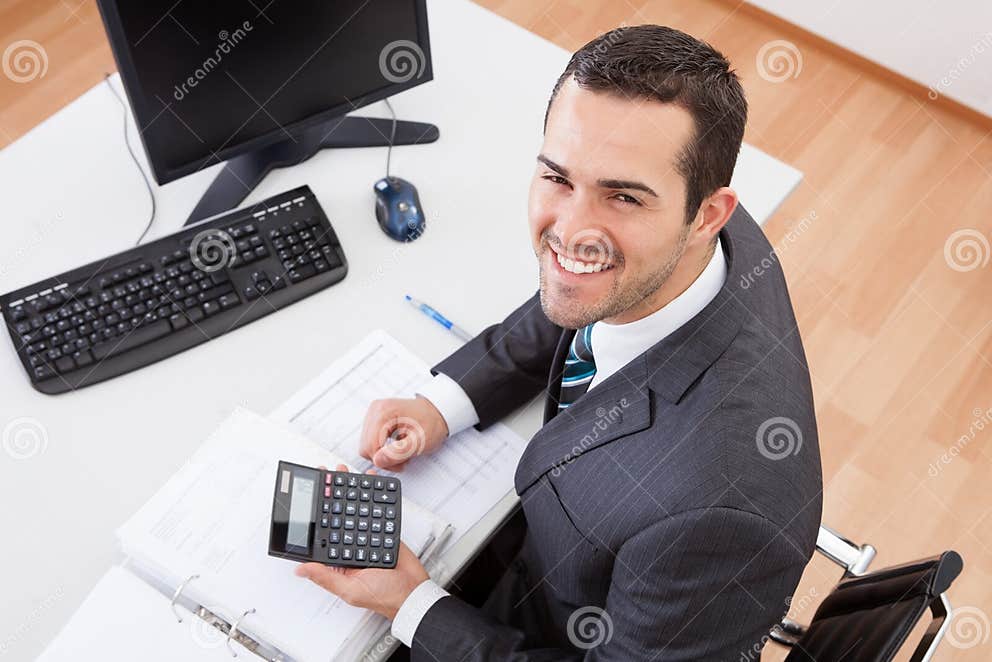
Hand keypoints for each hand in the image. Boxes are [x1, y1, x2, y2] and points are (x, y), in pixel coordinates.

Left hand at [295, 464, 429, 619]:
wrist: (413, 592)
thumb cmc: (383, 596)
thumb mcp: (350, 590)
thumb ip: (326, 577)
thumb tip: (301, 568)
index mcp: (338, 561)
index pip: (323, 532)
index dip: (316, 513)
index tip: (312, 495)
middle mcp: (350, 546)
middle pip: (338, 515)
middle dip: (333, 494)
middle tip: (329, 475)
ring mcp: (367, 536)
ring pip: (356, 509)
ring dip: (351, 490)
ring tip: (345, 473)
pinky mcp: (384, 531)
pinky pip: (376, 510)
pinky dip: (374, 496)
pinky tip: (370, 483)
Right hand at [359, 396, 447, 470]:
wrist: (437, 412)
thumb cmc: (432, 423)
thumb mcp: (420, 441)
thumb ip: (399, 452)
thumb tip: (378, 460)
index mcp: (385, 412)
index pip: (369, 446)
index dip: (383, 461)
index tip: (400, 463)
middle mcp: (376, 409)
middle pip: (365, 446)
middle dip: (383, 458)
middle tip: (402, 459)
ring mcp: (373, 413)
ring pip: (366, 445)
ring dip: (382, 454)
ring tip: (401, 452)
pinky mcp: (374, 419)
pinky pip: (370, 441)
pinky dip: (381, 448)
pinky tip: (395, 447)